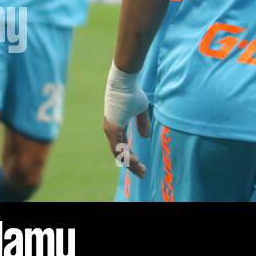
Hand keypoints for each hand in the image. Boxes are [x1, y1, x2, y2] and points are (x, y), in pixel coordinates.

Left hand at [103, 63, 150, 178]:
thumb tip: (145, 136)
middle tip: (142, 173)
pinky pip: (118, 146)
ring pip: (118, 153)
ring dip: (129, 162)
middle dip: (131, 164)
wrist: (124, 82)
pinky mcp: (112, 128)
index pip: (123, 147)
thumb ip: (142, 123)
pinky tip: (134, 161)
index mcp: (117, 127)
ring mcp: (110, 130)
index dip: (132, 157)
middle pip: (119, 153)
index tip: (141, 165)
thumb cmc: (132, 93)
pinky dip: (126, 155)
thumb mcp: (140, 109)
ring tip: (140, 169)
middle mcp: (111, 131)